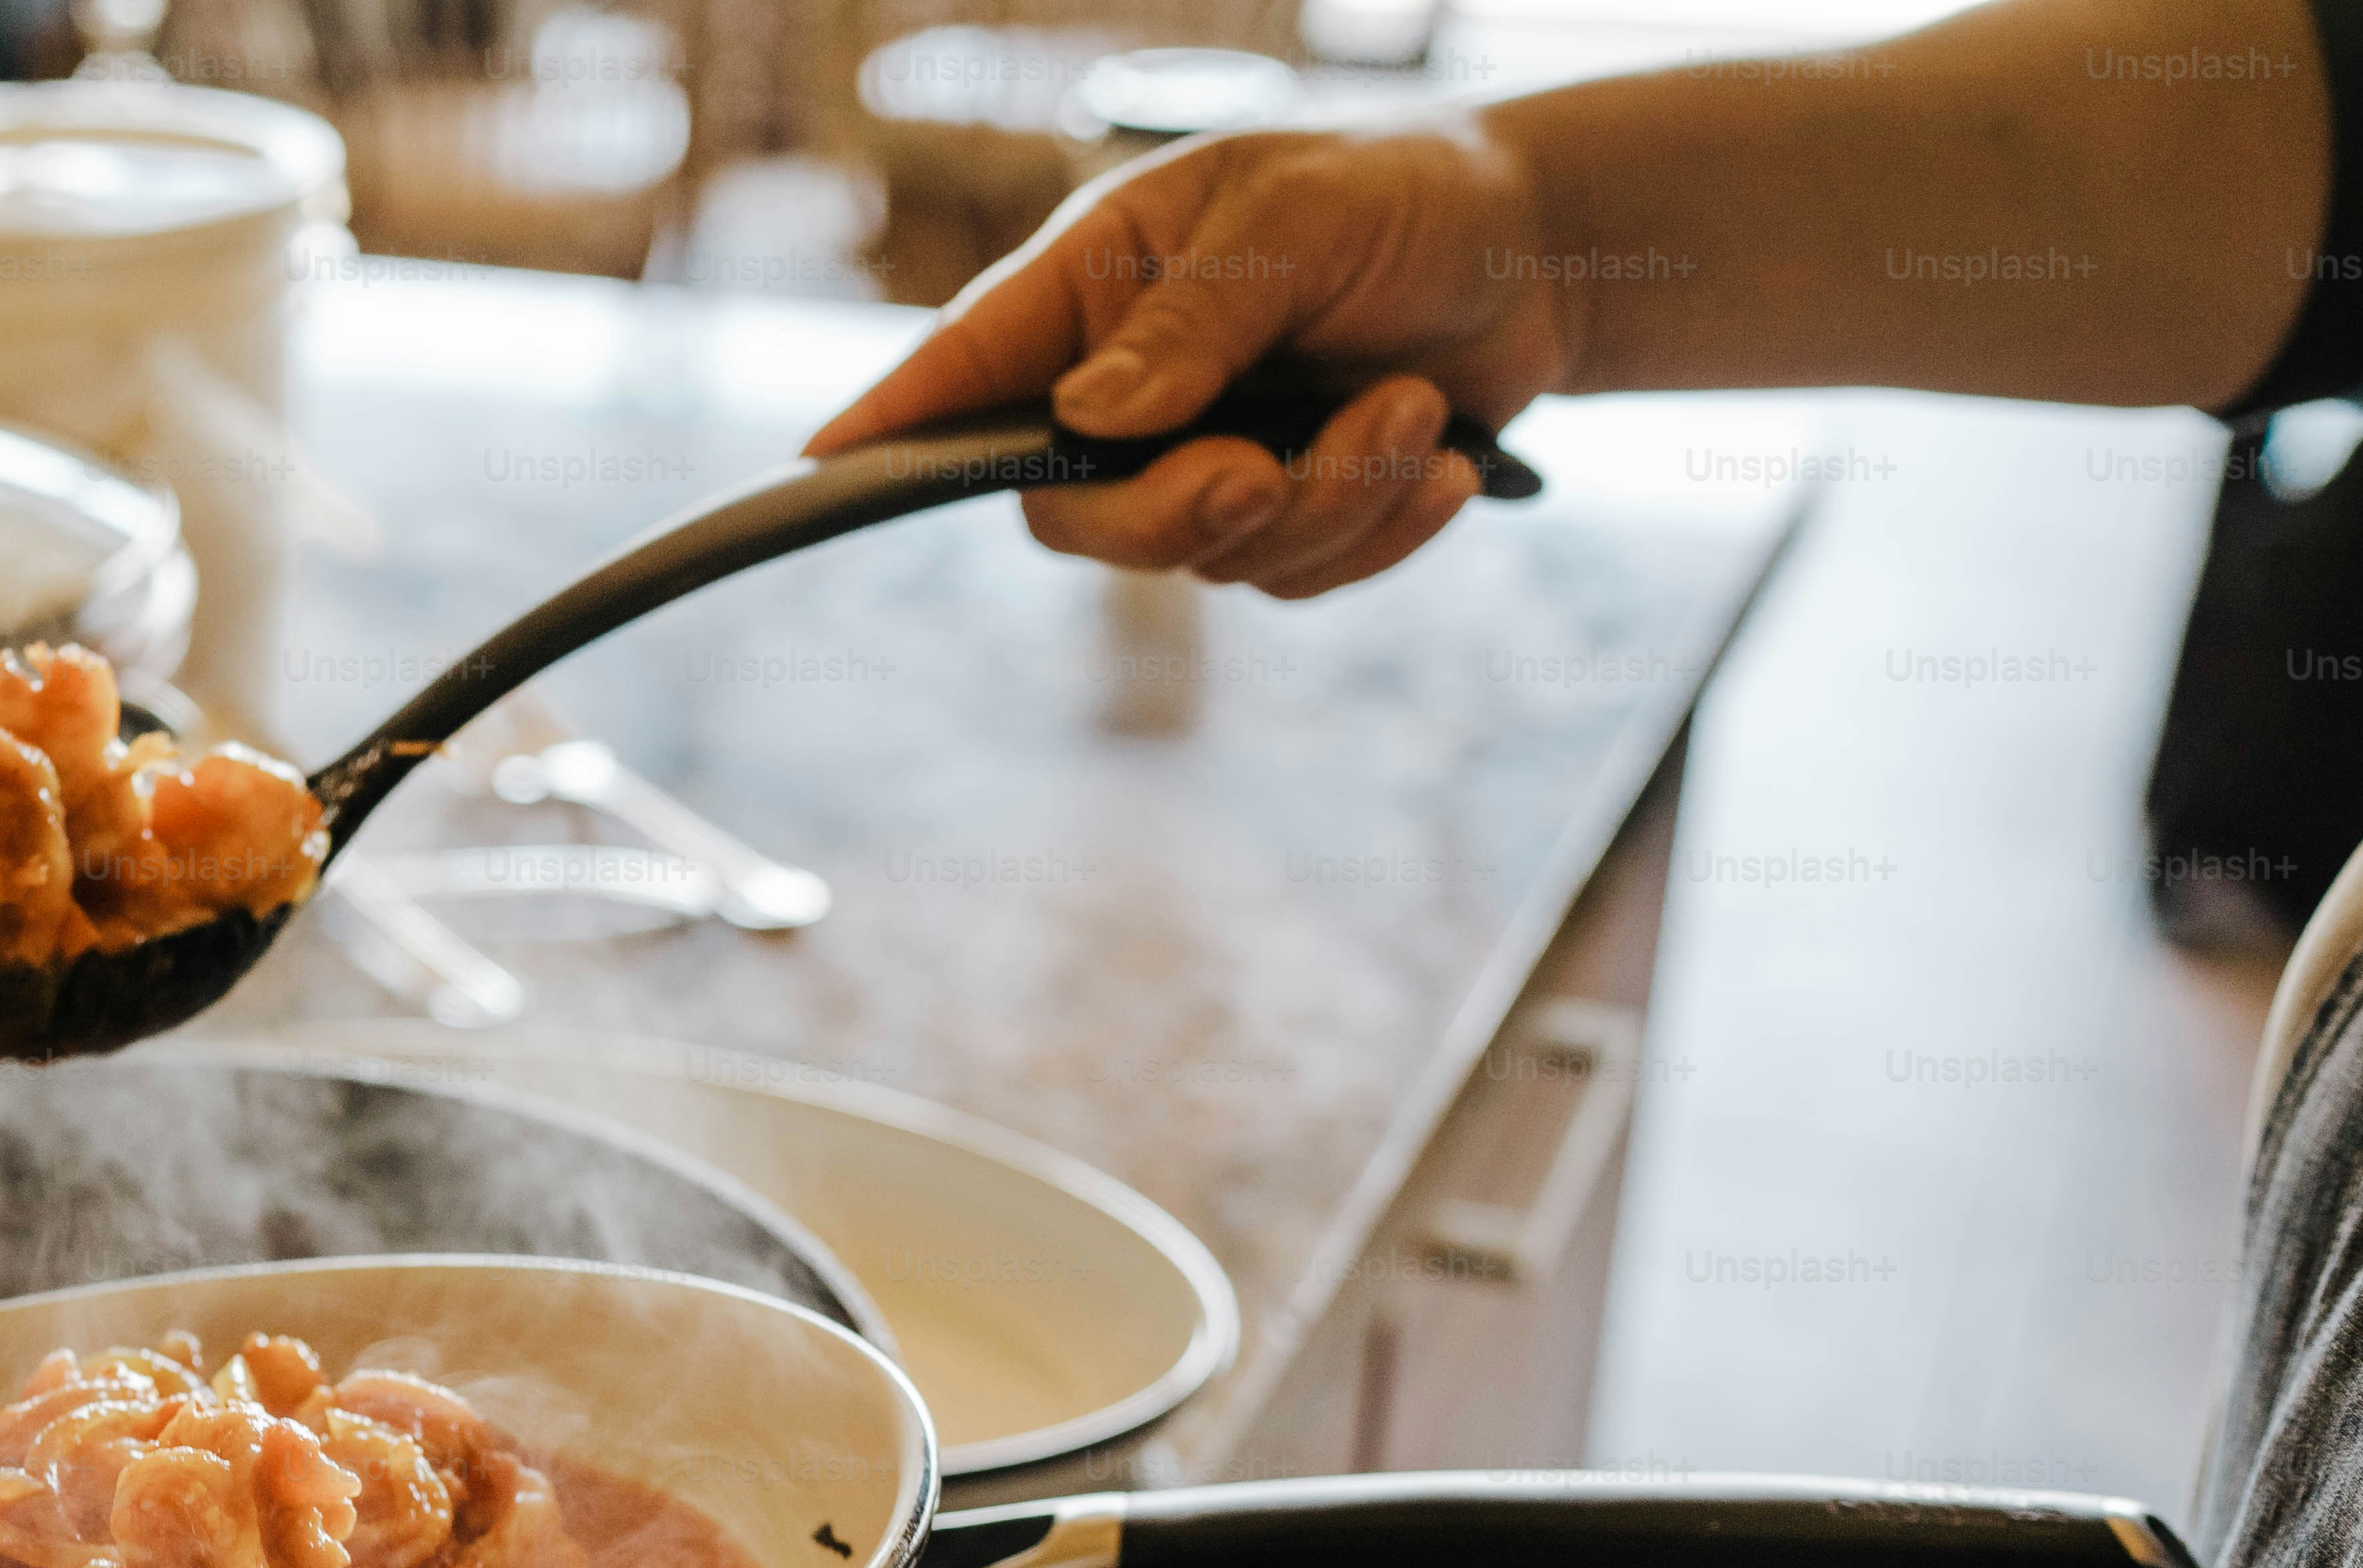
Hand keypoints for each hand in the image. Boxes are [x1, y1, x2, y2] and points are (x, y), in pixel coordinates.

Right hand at [814, 120, 1580, 595]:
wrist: (1545, 252)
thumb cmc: (1405, 193)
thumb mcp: (1302, 218)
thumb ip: (1196, 320)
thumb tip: (1093, 421)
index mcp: (1098, 282)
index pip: (968, 364)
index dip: (889, 420)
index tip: (817, 463)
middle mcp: (1125, 386)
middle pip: (1075, 517)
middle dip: (1176, 515)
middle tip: (1263, 471)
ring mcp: (1198, 459)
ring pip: (1203, 558)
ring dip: (1324, 502)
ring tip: (1410, 407)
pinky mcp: (1279, 516)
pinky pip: (1297, 578)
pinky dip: (1377, 529)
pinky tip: (1438, 455)